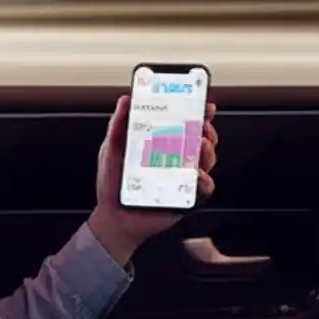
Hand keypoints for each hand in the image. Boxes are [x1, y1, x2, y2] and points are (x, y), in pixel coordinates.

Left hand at [88, 95, 218, 265]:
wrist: (113, 218)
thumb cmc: (113, 185)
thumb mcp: (111, 150)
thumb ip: (118, 125)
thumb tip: (125, 100)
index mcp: (160, 143)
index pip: (183, 123)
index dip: (196, 112)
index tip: (202, 104)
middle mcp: (175, 158)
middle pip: (201, 138)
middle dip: (207, 128)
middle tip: (202, 125)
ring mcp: (182, 177)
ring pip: (207, 159)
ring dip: (208, 149)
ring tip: (200, 145)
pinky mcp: (186, 196)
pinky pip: (204, 187)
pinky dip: (204, 180)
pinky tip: (197, 175)